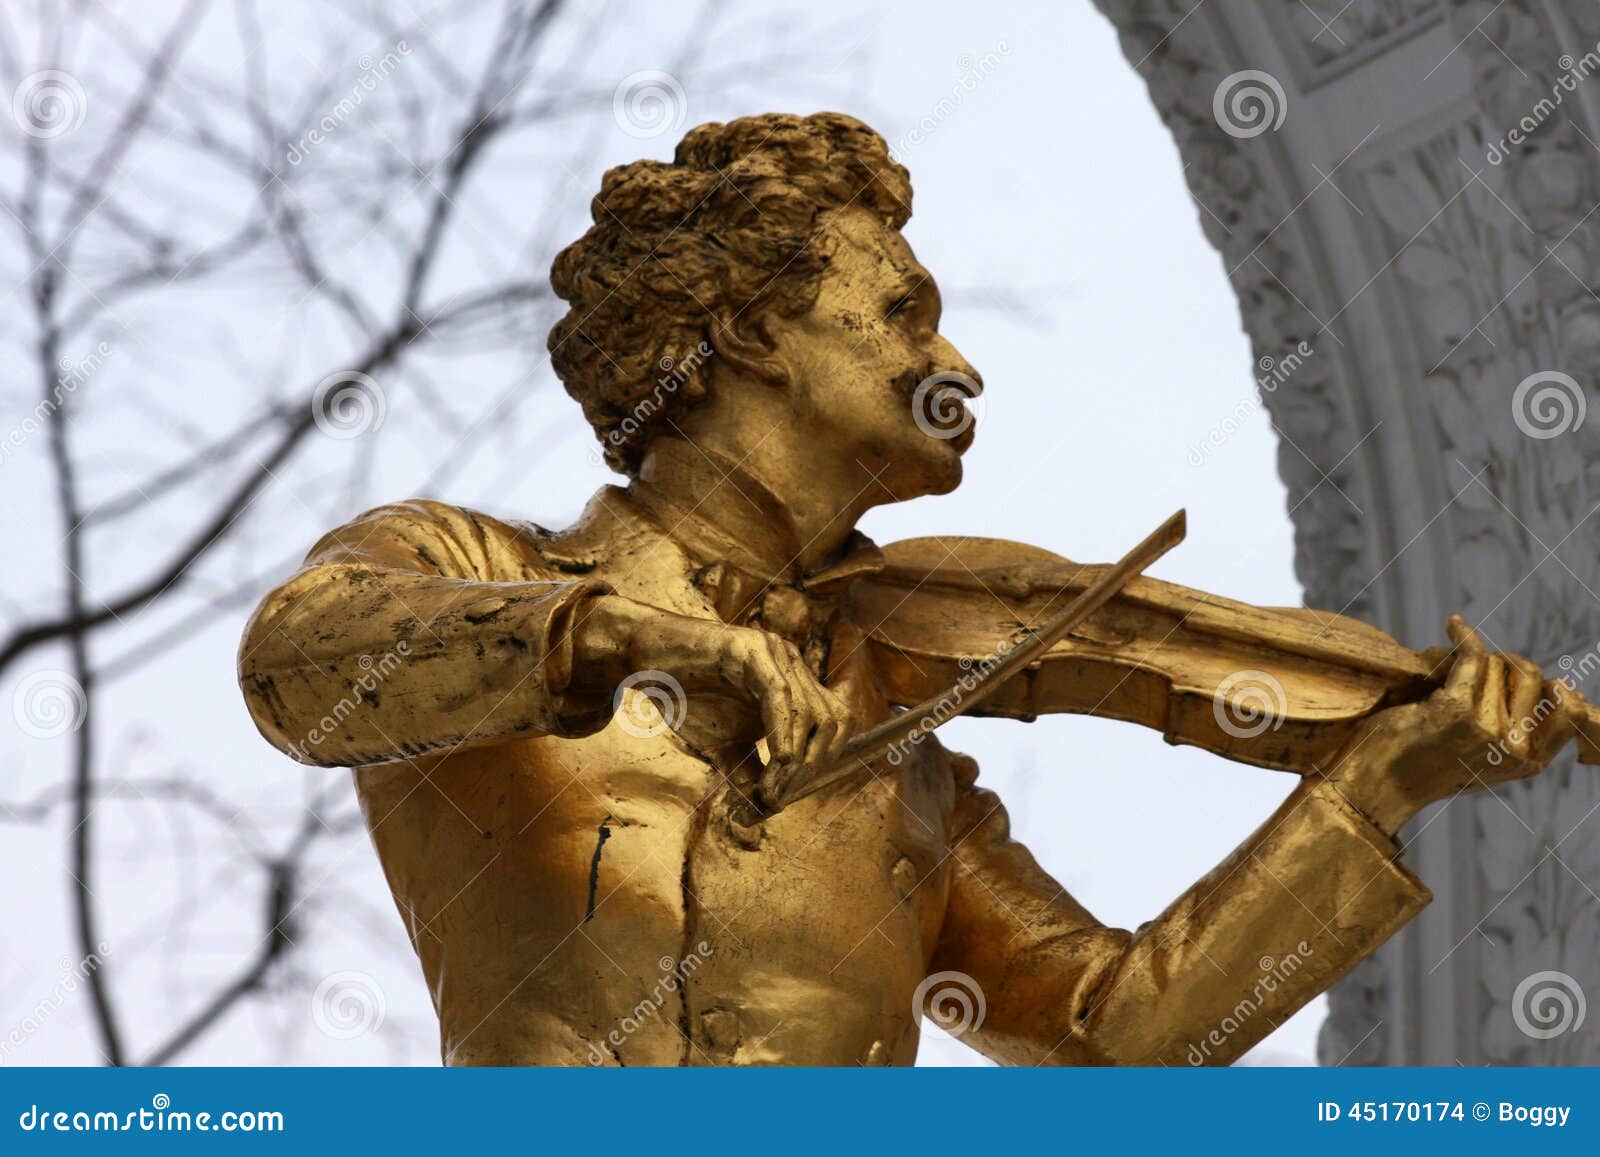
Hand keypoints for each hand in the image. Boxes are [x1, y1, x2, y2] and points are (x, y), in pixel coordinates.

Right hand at [571, 595, 856, 807]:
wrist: (645, 662)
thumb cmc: (687, 697)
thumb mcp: (727, 746)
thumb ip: (752, 772)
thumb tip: (767, 808)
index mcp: (796, 684)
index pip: (834, 727)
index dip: (818, 767)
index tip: (777, 801)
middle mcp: (793, 665)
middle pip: (835, 720)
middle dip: (814, 767)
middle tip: (775, 798)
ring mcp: (775, 654)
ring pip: (811, 712)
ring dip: (795, 761)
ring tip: (767, 792)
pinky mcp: (751, 649)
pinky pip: (780, 696)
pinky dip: (783, 733)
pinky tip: (776, 760)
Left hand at [1325, 615, 1584, 834]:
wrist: (1378, 786)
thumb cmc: (1427, 767)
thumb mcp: (1488, 760)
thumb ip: (1521, 734)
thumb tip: (1564, 688)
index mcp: (1528, 762)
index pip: (1571, 713)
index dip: (1556, 688)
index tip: (1538, 678)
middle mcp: (1514, 748)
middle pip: (1529, 676)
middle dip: (1503, 662)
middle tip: (1477, 666)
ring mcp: (1486, 729)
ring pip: (1496, 664)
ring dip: (1472, 656)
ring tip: (1448, 665)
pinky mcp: (1454, 710)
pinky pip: (1471, 656)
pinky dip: (1463, 635)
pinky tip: (1453, 626)